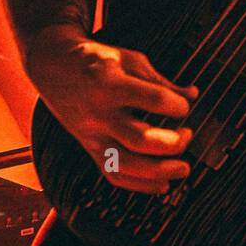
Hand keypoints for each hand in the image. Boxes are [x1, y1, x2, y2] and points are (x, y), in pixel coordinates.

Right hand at [25, 24, 196, 194]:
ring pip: (125, 165)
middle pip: (140, 139)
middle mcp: (99, 114)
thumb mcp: (130, 60)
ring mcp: (92, 135)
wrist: (53, 67)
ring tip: (183, 168)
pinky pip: (113, 174)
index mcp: (111, 84)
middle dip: (172, 143)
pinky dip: (139, 185)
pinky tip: (162, 185)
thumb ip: (161, 81)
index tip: (184, 105)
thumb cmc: (96, 60)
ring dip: (160, 172)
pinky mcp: (89, 148)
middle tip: (187, 135)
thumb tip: (191, 96)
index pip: (153, 100)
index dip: (177, 105)